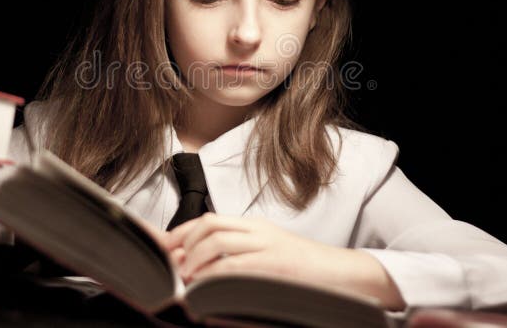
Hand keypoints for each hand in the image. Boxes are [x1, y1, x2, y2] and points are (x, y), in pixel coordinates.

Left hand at [160, 212, 405, 310]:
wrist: (341, 275)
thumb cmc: (302, 271)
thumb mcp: (267, 254)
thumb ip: (238, 255)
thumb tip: (199, 265)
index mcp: (255, 227)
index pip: (209, 219)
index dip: (181, 232)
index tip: (164, 248)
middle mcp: (258, 231)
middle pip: (209, 224)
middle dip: (184, 244)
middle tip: (175, 266)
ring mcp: (267, 246)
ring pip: (217, 240)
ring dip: (195, 259)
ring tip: (189, 278)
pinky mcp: (274, 265)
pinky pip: (235, 265)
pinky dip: (214, 275)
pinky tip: (207, 286)